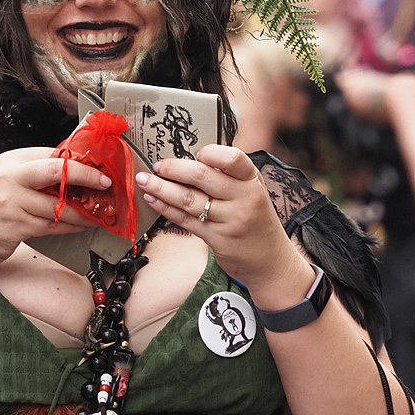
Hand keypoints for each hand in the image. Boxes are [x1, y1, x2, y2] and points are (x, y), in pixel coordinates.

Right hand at [0, 146, 101, 270]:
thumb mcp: (8, 182)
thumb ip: (36, 175)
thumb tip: (76, 172)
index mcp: (12, 161)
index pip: (54, 154)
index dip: (81, 162)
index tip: (101, 170)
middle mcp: (11, 177)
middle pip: (59, 170)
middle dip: (88, 176)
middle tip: (107, 184)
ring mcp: (12, 201)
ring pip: (60, 204)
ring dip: (83, 212)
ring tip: (97, 214)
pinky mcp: (16, 225)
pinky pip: (53, 225)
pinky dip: (70, 227)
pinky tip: (80, 226)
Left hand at [134, 145, 306, 298]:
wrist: (270, 260)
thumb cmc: (257, 220)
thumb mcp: (252, 191)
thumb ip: (229, 175)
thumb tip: (193, 158)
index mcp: (252, 180)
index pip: (232, 158)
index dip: (209, 153)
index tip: (194, 153)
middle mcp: (243, 198)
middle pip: (202, 177)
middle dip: (174, 169)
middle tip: (158, 165)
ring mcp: (229, 220)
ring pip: (189, 200)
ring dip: (162, 188)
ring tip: (144, 180)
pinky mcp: (216, 238)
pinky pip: (185, 219)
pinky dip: (165, 208)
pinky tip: (152, 199)